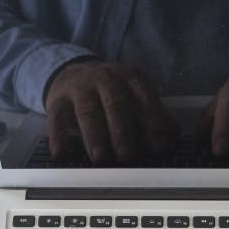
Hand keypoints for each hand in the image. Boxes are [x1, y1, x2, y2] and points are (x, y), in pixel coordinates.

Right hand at [45, 60, 178, 164]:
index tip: (158, 148)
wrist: (72, 70)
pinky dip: (59, 136)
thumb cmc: (110, 91)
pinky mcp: (57, 99)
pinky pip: (56, 118)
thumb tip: (172, 138)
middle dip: (123, 131)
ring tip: (100, 158)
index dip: (153, 123)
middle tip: (128, 156)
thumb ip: (151, 113)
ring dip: (94, 136)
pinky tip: (62, 154)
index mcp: (130, 78)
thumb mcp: (132, 93)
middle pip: (116, 104)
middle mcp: (105, 79)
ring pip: (87, 111)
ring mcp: (79, 88)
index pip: (144, 99)